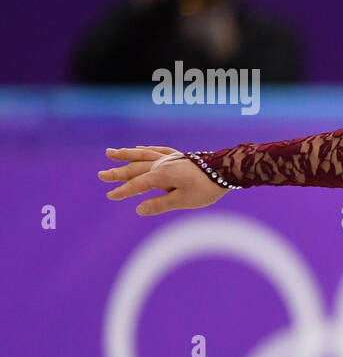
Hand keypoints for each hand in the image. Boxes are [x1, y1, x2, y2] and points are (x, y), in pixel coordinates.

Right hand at [98, 146, 228, 215]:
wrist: (226, 170)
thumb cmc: (206, 188)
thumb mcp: (183, 201)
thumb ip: (160, 204)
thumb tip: (139, 209)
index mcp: (161, 176)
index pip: (137, 185)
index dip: (123, 191)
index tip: (110, 195)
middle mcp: (161, 164)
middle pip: (135, 168)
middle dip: (117, 172)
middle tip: (101, 175)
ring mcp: (169, 158)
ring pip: (142, 155)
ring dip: (126, 155)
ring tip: (110, 153)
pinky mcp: (179, 155)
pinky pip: (157, 150)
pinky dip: (146, 149)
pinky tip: (139, 147)